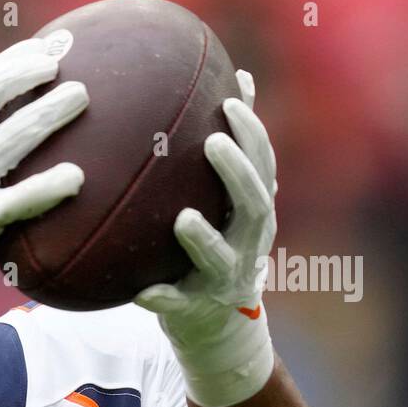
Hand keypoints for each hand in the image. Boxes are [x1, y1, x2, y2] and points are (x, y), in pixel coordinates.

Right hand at [0, 34, 87, 380]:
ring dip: (46, 114)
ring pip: (4, 140)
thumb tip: (4, 104)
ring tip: (80, 97)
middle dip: (26, 72)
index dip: (11, 63)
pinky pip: (13, 201)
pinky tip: (75, 177)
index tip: (44, 51)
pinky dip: (46, 187)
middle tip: (62, 64)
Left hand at [135, 70, 277, 406]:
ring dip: (204, 239)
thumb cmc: (218, 246)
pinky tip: (143, 292)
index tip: (231, 101)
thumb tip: (240, 78)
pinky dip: (163, 299)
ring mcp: (223, 280)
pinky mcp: (195, 312)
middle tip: (213, 143)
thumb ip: (236, 148)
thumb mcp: (231, 201)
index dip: (253, 135)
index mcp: (255, 213)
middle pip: (255, 206)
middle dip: (238, 174)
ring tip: (184, 218)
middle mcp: (248, 245)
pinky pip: (177, 307)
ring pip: (220, 259)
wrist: (218, 327)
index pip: (264, 167)